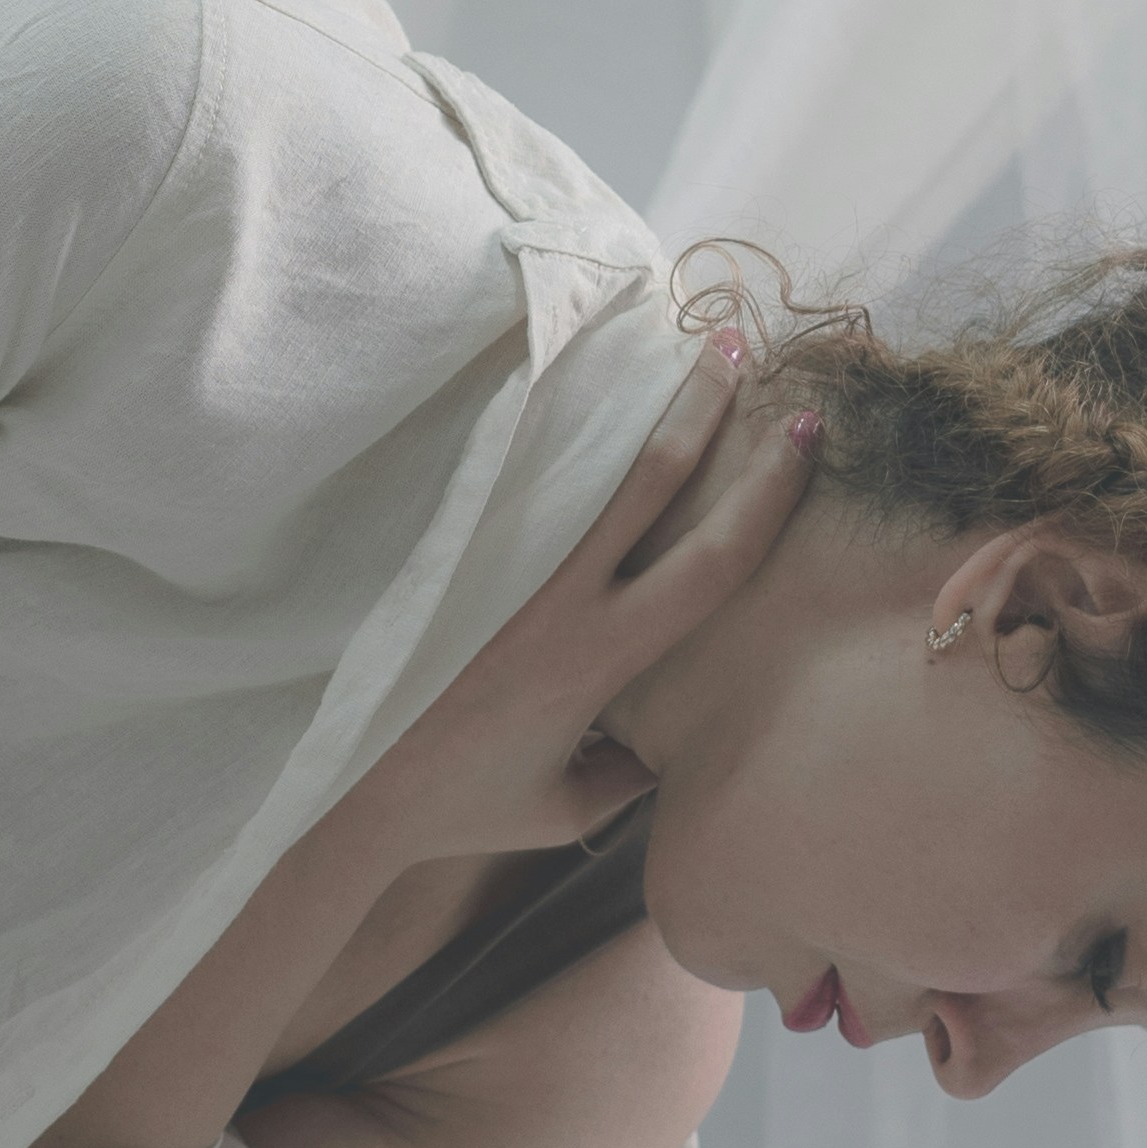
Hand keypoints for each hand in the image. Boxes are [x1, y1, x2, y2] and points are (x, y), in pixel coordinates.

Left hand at [353, 335, 818, 867]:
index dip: (768, 492)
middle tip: (733, 343)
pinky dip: (547, 430)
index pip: (712, 560)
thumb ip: (628, 775)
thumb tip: (669, 745)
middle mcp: (558, 595)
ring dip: (625, 402)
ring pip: (578, 461)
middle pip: (648, 474)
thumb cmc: (459, 802)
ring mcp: (499, 563)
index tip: (806, 431)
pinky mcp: (449, 551)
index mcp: (602, 654)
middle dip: (700, 404)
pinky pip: (512, 476)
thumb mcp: (563, 805)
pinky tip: (563, 388)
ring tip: (656, 346)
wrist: (340, 789)